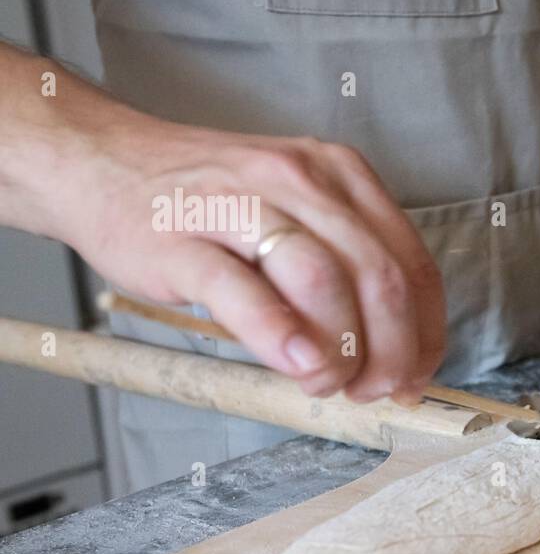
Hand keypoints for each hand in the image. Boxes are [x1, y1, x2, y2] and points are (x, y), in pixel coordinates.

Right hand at [40, 110, 443, 404]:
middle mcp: (301, 180)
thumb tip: (393, 356)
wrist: (100, 162)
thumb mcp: (294, 214)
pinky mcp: (182, 239)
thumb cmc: (207, 201)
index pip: (411, 262)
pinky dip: (282, 335)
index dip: (425, 331)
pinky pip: (244, 290)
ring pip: (325, 280)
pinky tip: (299, 367)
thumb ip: (345, 269)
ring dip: (343, 350)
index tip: (418, 375)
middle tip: (376, 391)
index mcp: (341, 176)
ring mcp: (241, 204)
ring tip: (332, 386)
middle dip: (393, 350)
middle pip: (379, 276)